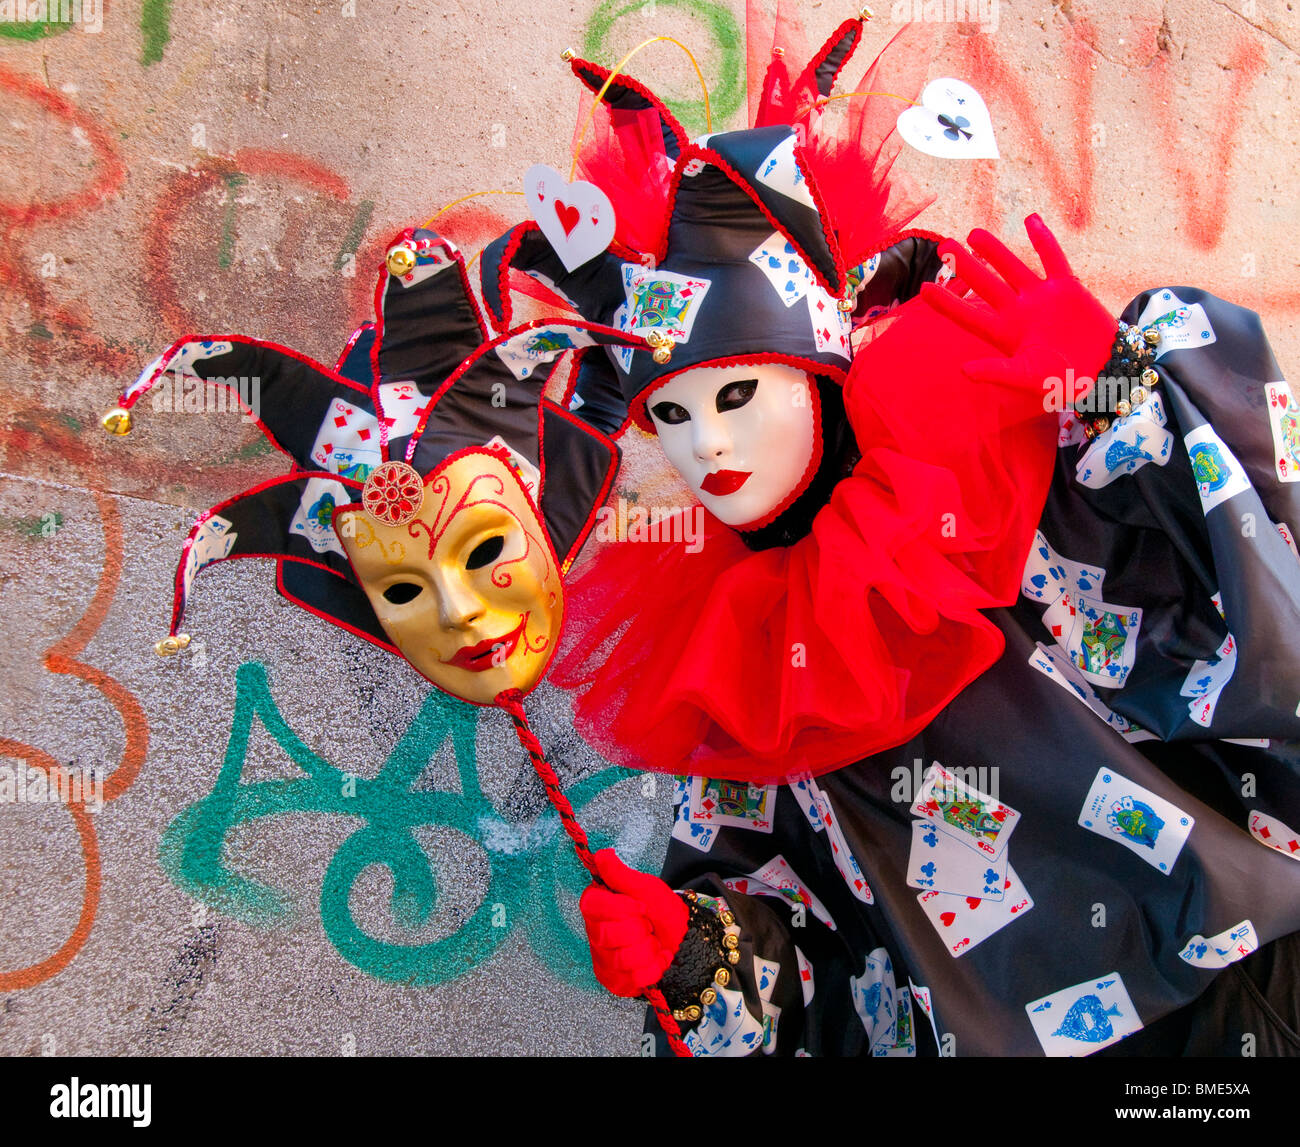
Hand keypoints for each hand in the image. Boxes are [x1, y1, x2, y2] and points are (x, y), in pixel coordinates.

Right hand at [580, 848, 687, 997]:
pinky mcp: (614, 981)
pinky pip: (632, 979)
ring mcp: (603, 959)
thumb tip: (601, 854)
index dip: (619, 908)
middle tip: (648, 924)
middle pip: (608, 934)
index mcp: (598, 906)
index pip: (591, 906)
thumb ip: (620, 874)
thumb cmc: (662, 910)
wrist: (683, 938)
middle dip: (639, 929)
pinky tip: (655, 961)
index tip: (641, 907)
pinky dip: (652, 969)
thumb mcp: (645, 887)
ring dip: (649, 949)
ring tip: (653, 942)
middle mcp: (595, 933)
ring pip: (622, 959)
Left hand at [918, 214, 1114, 403]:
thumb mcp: (1027, 377)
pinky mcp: (1067, 287)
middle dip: (965, 266)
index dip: (947, 303)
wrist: (1105, 371)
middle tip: (943, 247)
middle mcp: (1018, 312)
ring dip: (995, 250)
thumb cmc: (1063, 381)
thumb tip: (963, 370)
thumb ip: (996, 372)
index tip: (924, 289)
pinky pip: (1052, 259)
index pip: (969, 315)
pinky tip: (1031, 220)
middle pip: (986, 284)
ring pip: (1013, 267)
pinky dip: (1044, 240)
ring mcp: (1041, 297)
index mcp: (1004, 334)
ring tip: (974, 233)